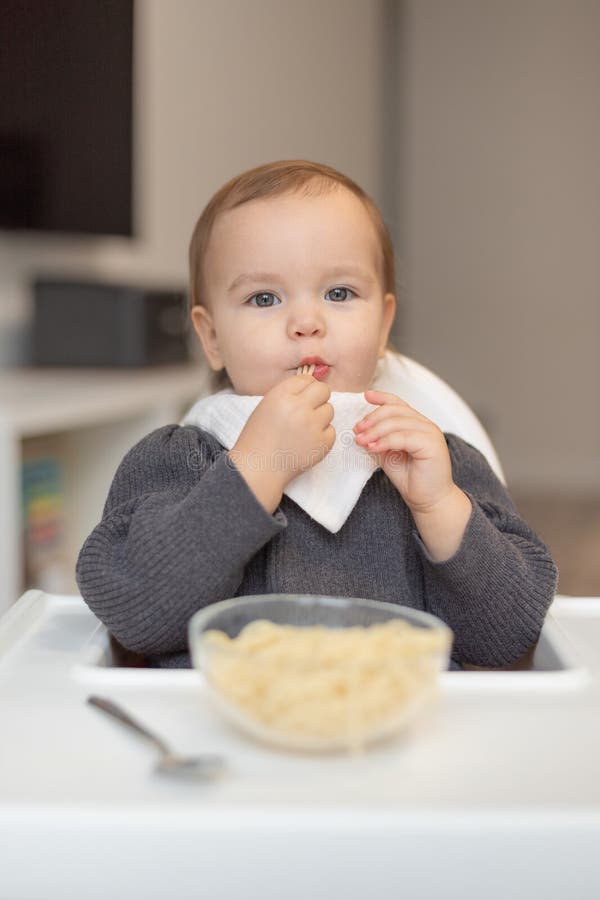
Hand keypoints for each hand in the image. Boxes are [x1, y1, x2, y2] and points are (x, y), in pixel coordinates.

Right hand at [229, 374, 334, 511]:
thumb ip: (288, 394)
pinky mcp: (323, 442)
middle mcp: (299, 406)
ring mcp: (313, 425)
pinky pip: (331, 431)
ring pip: (330, 410)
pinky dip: (322, 436)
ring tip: (304, 430)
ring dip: (320, 418)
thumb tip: (311, 386)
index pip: (306, 378)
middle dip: (318, 398)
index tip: (301, 398)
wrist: (258, 468)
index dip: (305, 388)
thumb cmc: (258, 438)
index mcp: (281, 395)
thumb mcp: (266, 406)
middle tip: (308, 411)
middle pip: (323, 390)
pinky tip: (307, 443)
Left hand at [354, 390, 471, 559]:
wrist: (429, 500)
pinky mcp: (432, 444)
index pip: (398, 403)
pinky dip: (386, 441)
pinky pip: (404, 437)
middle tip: (357, 430)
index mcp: (417, 424)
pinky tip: (374, 448)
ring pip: (398, 422)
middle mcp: (425, 425)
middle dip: (372, 418)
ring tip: (361, 440)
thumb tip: (361, 430)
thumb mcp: (389, 454)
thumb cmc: (411, 478)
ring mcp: (431, 433)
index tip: (365, 396)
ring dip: (375, 430)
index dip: (382, 397)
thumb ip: (379, 440)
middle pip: (395, 410)